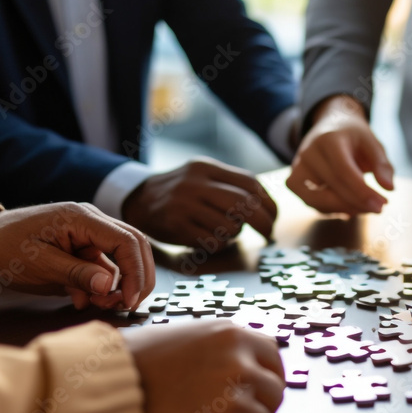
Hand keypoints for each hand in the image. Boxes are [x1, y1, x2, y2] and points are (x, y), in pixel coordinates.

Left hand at [0, 202, 153, 310]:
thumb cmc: (5, 248)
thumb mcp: (39, 265)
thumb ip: (76, 274)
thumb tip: (108, 285)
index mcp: (82, 218)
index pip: (127, 241)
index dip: (135, 273)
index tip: (128, 300)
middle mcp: (92, 221)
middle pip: (135, 246)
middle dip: (138, 278)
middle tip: (128, 305)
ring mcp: (90, 234)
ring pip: (124, 258)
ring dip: (120, 284)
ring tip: (101, 303)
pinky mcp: (85, 248)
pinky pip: (106, 266)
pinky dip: (103, 286)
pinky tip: (86, 299)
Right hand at [121, 321, 284, 412]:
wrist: (111, 384)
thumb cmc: (143, 358)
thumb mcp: (194, 334)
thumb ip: (228, 347)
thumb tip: (253, 364)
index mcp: (234, 335)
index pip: (274, 356)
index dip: (269, 372)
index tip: (262, 384)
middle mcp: (241, 364)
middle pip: (275, 389)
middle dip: (263, 402)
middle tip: (243, 409)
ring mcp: (235, 397)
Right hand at [122, 157, 277, 246]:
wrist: (138, 200)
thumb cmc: (182, 193)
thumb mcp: (203, 177)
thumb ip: (232, 185)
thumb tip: (268, 207)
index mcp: (206, 167)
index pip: (250, 184)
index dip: (269, 203)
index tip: (274, 217)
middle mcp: (195, 183)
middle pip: (244, 205)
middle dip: (263, 223)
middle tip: (268, 234)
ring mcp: (184, 204)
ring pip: (230, 226)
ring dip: (236, 234)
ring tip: (225, 232)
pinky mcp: (176, 226)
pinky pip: (213, 241)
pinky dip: (219, 244)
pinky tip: (210, 239)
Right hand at [288, 95, 393, 215]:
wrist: (329, 124)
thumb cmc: (353, 136)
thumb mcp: (372, 142)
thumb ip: (382, 164)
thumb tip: (389, 188)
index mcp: (328, 139)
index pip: (343, 171)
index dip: (362, 192)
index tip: (382, 203)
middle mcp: (308, 154)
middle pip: (332, 187)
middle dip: (358, 203)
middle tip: (380, 208)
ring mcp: (297, 169)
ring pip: (318, 201)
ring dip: (345, 209)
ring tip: (367, 208)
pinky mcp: (294, 183)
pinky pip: (312, 204)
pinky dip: (332, 210)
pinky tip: (351, 208)